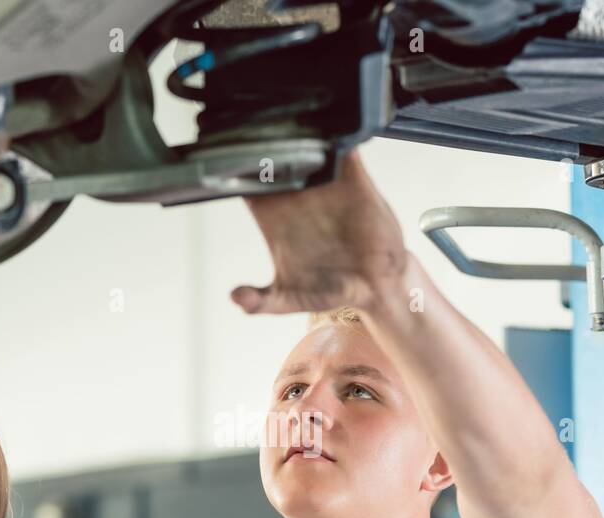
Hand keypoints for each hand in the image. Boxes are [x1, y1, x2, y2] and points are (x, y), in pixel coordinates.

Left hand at [231, 149, 409, 316]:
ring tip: (291, 129)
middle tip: (257, 134)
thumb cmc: (331, 290)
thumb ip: (261, 301)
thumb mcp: (290, 299)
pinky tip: (329, 140)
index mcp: (274, 215)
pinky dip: (337, 138)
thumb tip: (236, 298)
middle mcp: (297, 195)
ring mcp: (325, 185)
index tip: (225, 158)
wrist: (378, 287)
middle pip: (270, 154)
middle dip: (261, 140)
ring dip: (299, 132)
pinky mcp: (354, 179)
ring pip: (306, 143)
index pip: (245, 182)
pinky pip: (343, 148)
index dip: (232, 168)